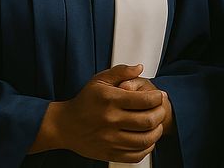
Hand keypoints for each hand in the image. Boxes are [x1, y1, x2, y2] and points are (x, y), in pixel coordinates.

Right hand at [30, 64, 168, 161]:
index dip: (158, 98)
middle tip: (160, 111)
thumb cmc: (84, 101)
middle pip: (148, 121)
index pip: (145, 100)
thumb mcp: (99, 80)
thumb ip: (121, 71)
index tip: (159, 96)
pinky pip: (134, 156)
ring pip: (144, 140)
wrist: (63, 126)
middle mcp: (111, 120)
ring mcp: (109, 139)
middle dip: (160, 114)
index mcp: (111, 100)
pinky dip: (146, 149)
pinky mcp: (108, 153)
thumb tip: (139, 68)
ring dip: (156, 132)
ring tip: (156, 126)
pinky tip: (147, 140)